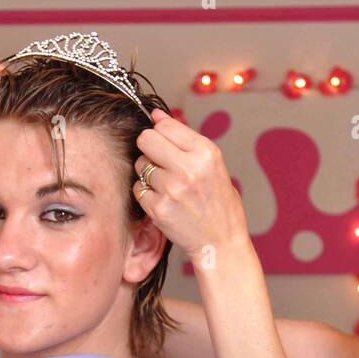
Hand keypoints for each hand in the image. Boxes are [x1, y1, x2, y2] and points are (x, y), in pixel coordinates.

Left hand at [133, 108, 249, 266]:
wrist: (220, 242)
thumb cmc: (218, 203)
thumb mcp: (212, 164)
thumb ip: (184, 139)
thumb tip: (156, 115)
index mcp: (206, 152)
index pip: (164, 125)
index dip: (160, 133)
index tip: (164, 143)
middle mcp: (188, 168)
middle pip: (146, 139)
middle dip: (149, 148)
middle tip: (160, 162)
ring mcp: (171, 189)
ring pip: (140, 164)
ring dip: (147, 172)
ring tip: (166, 185)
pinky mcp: (158, 208)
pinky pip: (138, 189)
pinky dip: (146, 194)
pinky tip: (163, 200)